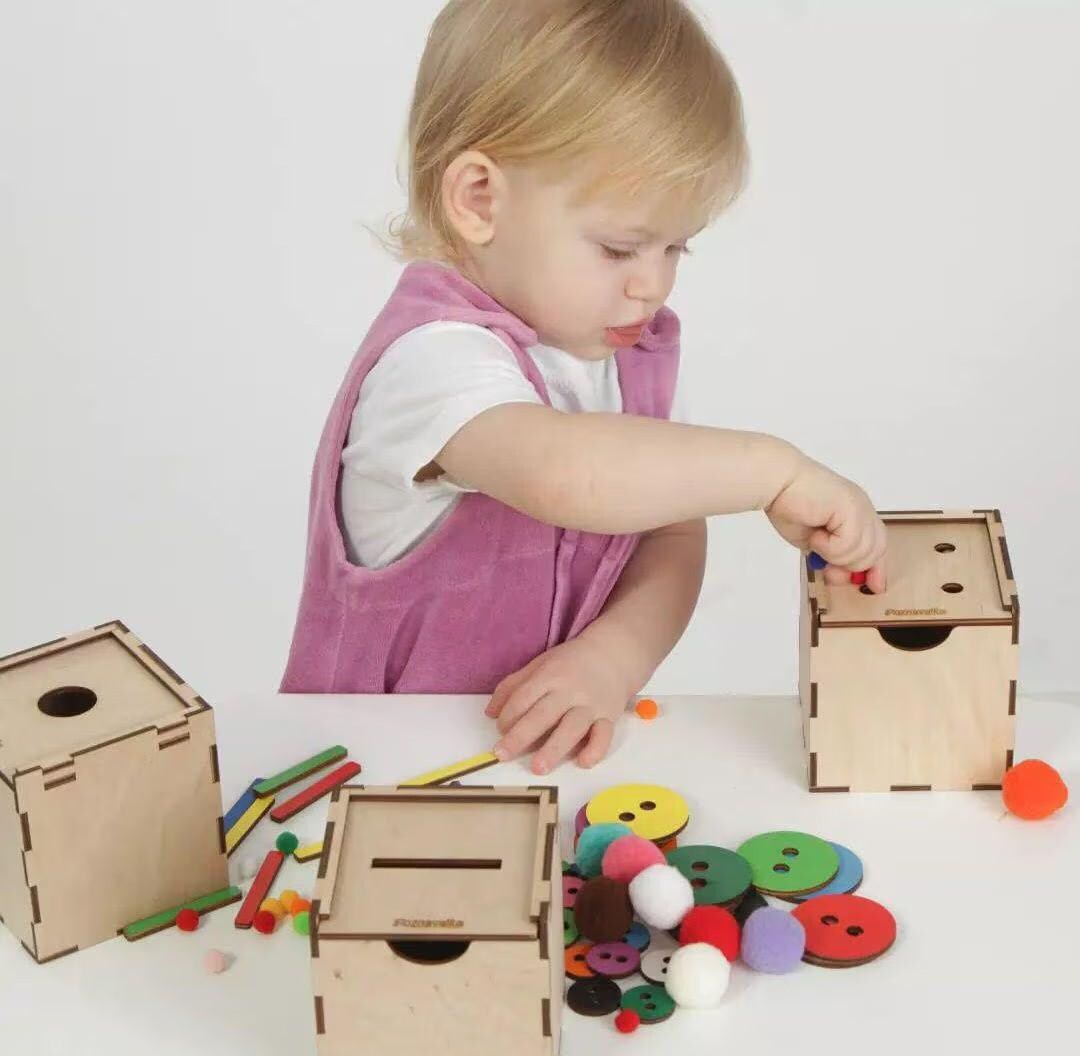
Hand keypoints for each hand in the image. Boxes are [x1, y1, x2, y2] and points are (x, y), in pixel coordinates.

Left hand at [485, 636, 632, 774]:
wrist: (613, 653)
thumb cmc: (570, 663)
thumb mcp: (540, 664)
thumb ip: (514, 686)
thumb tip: (490, 712)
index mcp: (550, 675)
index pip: (523, 697)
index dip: (508, 715)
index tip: (500, 731)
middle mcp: (570, 690)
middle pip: (542, 715)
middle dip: (520, 736)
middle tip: (502, 755)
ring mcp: (591, 704)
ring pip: (572, 728)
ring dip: (554, 749)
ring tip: (538, 768)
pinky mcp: (609, 716)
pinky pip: (604, 735)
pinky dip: (595, 749)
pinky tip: (583, 762)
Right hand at [765, 455, 887, 591]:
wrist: (778, 481)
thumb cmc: (788, 504)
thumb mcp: (815, 539)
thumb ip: (832, 554)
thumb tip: (842, 574)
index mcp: (857, 511)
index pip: (878, 544)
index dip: (877, 568)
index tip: (875, 586)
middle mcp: (863, 508)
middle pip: (875, 551)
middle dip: (850, 565)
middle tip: (825, 564)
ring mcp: (860, 508)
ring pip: (862, 553)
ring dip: (834, 555)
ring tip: (815, 539)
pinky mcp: (852, 509)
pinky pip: (848, 545)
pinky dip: (828, 546)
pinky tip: (815, 532)